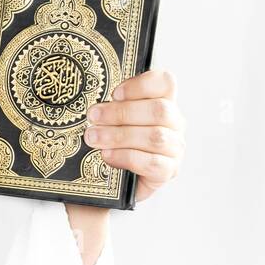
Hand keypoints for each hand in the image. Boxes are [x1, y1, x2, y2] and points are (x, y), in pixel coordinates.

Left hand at [82, 69, 185, 202]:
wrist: (115, 182)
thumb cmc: (112, 144)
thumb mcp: (109, 121)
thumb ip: (108, 107)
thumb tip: (91, 103)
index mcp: (162, 103)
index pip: (165, 83)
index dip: (141, 85)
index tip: (115, 93)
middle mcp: (173, 124)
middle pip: (159, 110)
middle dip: (122, 112)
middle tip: (93, 116)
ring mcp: (173, 149)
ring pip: (155, 137)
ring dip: (120, 135)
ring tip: (93, 137)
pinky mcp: (167, 171)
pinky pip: (152, 163)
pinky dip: (126, 157)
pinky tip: (107, 156)